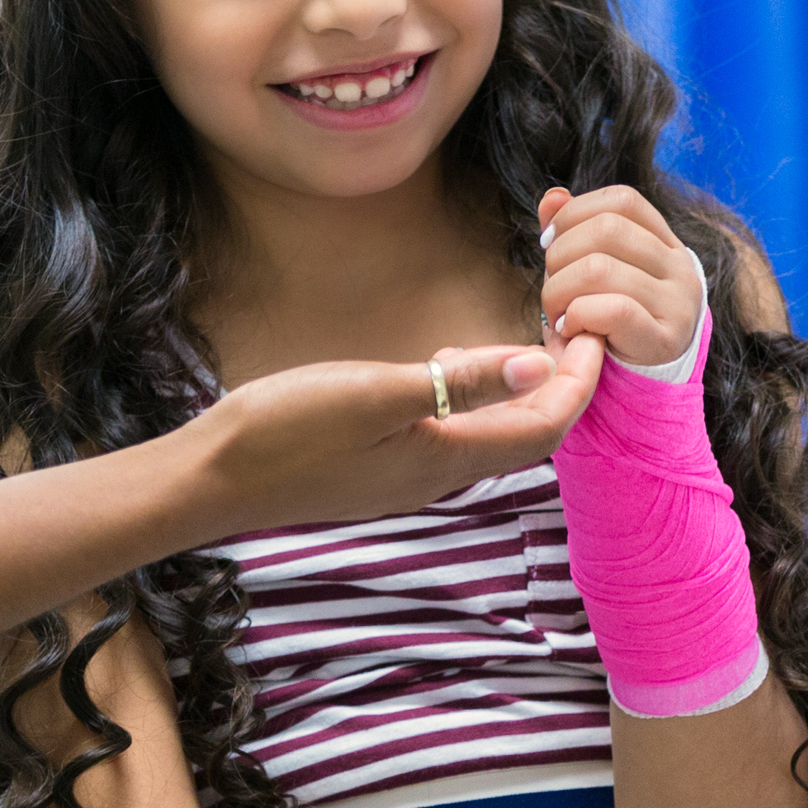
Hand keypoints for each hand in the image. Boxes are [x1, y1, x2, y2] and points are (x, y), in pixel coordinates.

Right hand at [197, 337, 602, 537]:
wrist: (213, 479)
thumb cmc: (285, 432)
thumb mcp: (376, 394)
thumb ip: (460, 382)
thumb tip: (537, 363)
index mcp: (444, 458)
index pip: (544, 426)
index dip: (580, 382)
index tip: (595, 331)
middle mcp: (435, 474)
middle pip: (525, 434)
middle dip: (560, 385)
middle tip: (572, 327)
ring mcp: (405, 474)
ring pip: (488, 434)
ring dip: (516, 390)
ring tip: (527, 338)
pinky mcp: (377, 466)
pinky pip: (449, 432)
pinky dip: (470, 396)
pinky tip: (450, 363)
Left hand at [537, 184, 705, 369]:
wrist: (641, 381)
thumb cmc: (608, 322)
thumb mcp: (591, 273)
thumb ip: (573, 233)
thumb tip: (552, 197)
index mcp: (664, 241)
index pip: (621, 200)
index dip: (576, 212)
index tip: (549, 242)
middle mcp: (679, 266)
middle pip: (607, 230)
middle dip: (560, 255)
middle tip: (550, 287)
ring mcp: (678, 302)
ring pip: (600, 269)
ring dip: (559, 291)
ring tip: (555, 313)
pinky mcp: (665, 339)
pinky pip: (613, 309)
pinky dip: (578, 316)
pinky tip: (570, 329)